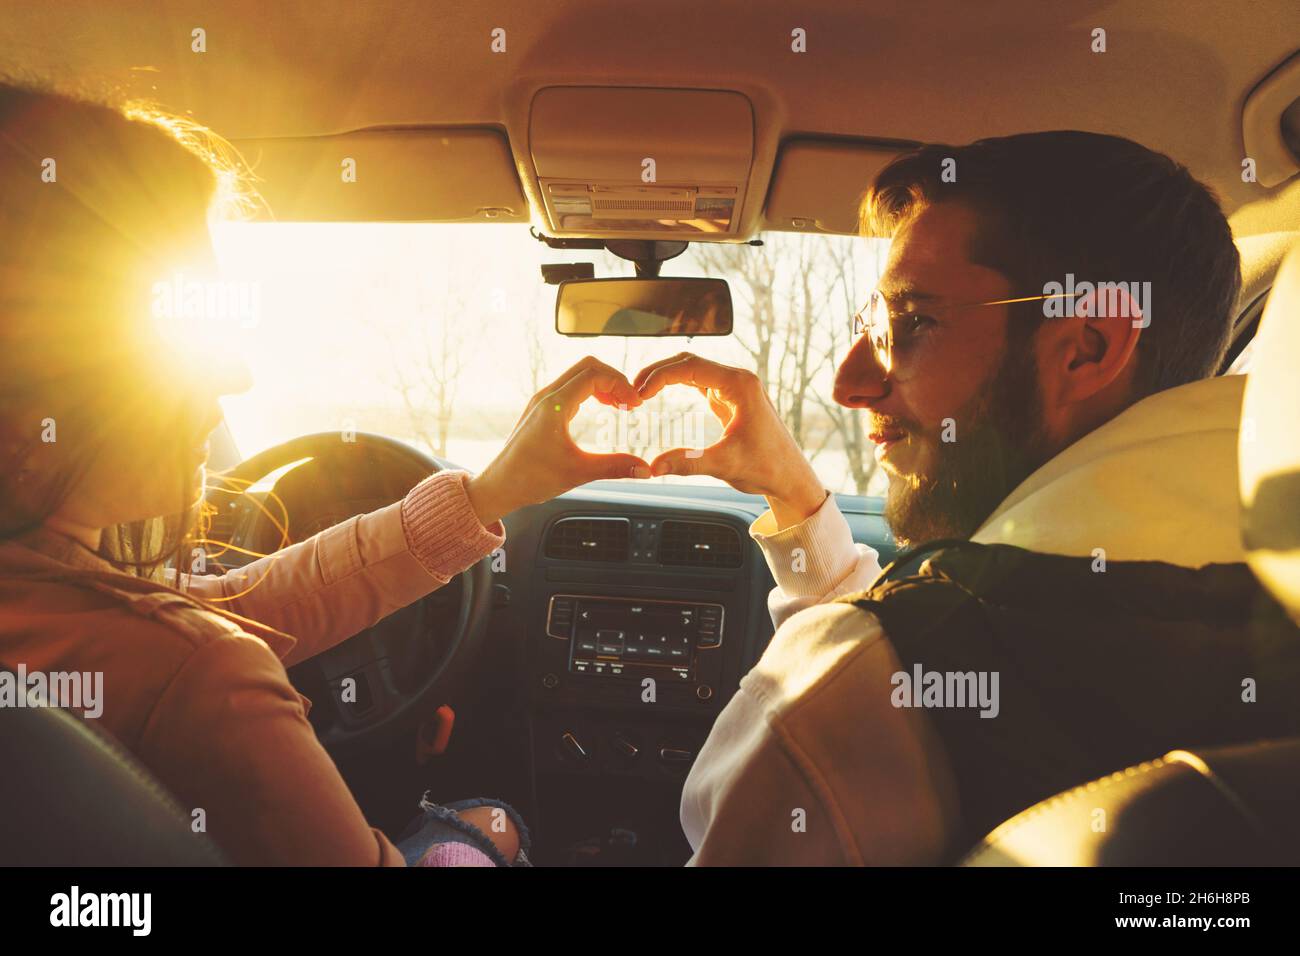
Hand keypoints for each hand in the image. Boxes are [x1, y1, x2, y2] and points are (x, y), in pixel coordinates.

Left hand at [466, 357, 650, 525]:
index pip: (594, 375)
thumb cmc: (530, 479)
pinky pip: (569, 388)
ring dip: (602, 384)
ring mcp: (541, 402)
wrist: (499, 486)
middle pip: (587, 366)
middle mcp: (546, 397)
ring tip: (619, 405)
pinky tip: (600, 409)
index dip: (620, 384)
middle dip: (614, 379)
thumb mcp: (578, 473)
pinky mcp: (540, 410)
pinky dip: (589, 392)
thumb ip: (614, 467)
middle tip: (630, 401)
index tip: (635, 404)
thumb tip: (645, 470)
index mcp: (554, 405)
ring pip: (577, 375)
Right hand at [634, 353, 825, 528]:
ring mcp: (735, 388)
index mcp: (740, 385)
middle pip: (689, 362)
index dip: (659, 376)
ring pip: (693, 370)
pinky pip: (699, 382)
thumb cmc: (766, 468)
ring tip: (641, 391)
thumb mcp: (724, 465)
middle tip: (632, 391)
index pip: (690, 367)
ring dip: (666, 376)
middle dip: (658, 372)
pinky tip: (660, 393)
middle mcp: (739, 380)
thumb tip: (653, 466)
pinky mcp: (732, 399)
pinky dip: (677, 384)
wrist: (789, 477)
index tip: (639, 394)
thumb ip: (687, 463)